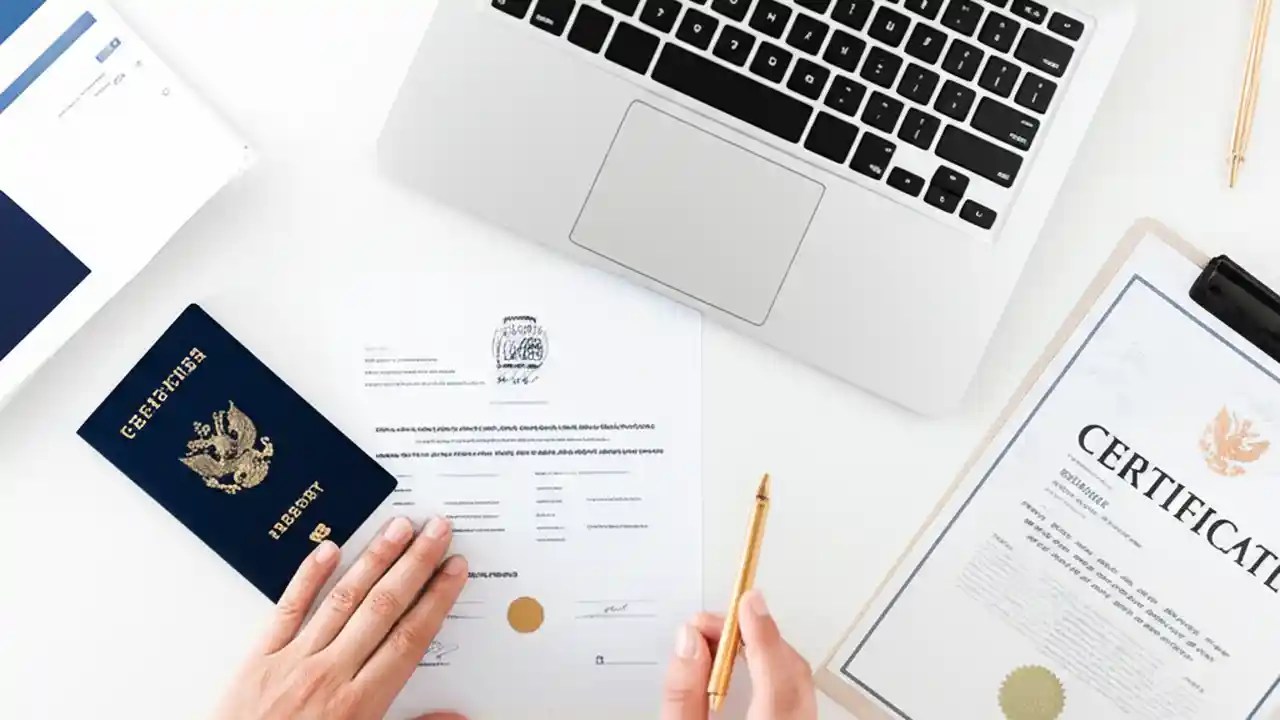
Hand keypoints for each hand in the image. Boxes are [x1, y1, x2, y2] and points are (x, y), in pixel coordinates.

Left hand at [212, 516, 468, 719]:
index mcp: (360, 705)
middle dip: (414, 564)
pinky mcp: (258, 659)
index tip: (453, 569)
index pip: (409, 637)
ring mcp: (293, 662)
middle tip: (436, 530)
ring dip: (374, 559)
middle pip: (383, 607)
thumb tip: (457, 716)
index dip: (436, 598)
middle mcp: (330, 675)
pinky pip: (287, 609)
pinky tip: (328, 549)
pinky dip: (307, 577)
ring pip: (342, 598)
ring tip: (396, 527)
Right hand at [661, 590, 816, 718]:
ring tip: (717, 642)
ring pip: (797, 680)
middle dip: (755, 638)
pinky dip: (771, 669)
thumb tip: (688, 641)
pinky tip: (742, 664)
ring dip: (763, 652)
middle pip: (793, 676)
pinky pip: (796, 691)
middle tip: (711, 624)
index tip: (747, 601)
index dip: (763, 637)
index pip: (779, 685)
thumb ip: (683, 695)